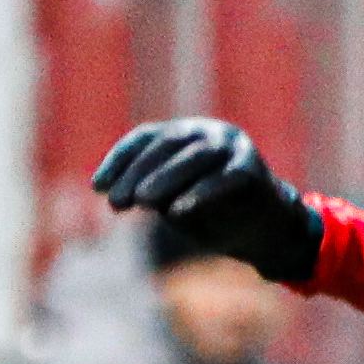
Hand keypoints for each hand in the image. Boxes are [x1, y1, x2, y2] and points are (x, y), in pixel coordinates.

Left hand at [92, 118, 322, 284]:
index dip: (119, 160)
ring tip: (142, 203)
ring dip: (165, 178)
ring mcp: (234, 147)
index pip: (146, 137)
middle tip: (116, 203)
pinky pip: (224, 178)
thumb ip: (152, 193)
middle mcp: (209, 132)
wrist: (265, 232)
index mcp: (186, 134)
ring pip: (195, 156)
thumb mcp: (175, 202)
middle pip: (167, 144)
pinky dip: (200, 193)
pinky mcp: (253, 169)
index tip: (98, 187)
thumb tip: (118, 192)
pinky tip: (177, 212)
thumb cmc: (214, 215)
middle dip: (137, 174)